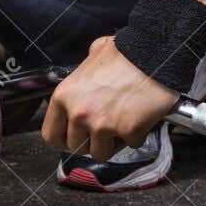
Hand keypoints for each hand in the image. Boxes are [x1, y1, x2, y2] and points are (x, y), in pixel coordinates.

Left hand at [41, 36, 179, 160]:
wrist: (154, 52)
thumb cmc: (126, 52)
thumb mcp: (94, 55)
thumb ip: (83, 73)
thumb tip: (86, 77)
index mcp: (65, 96)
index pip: (51, 134)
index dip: (64, 137)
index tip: (75, 135)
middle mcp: (79, 113)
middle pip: (77, 147)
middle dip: (91, 140)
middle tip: (104, 126)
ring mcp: (103, 125)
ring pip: (101, 153)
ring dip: (112, 142)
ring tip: (122, 123)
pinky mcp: (127, 131)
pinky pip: (130, 144)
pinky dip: (137, 135)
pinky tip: (139, 117)